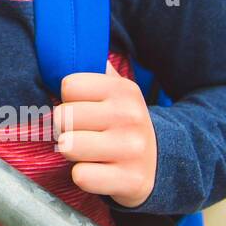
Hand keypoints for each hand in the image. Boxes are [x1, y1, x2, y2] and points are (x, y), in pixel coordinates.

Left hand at [54, 62, 156, 208]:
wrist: (162, 162)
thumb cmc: (123, 123)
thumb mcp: (117, 92)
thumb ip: (94, 68)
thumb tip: (66, 45)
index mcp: (123, 90)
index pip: (68, 85)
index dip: (68, 99)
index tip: (83, 108)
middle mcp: (130, 117)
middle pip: (63, 116)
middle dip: (66, 127)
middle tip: (82, 133)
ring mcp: (132, 150)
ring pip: (68, 146)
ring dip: (72, 152)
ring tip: (88, 151)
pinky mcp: (131, 180)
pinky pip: (81, 176)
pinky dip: (84, 176)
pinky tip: (99, 171)